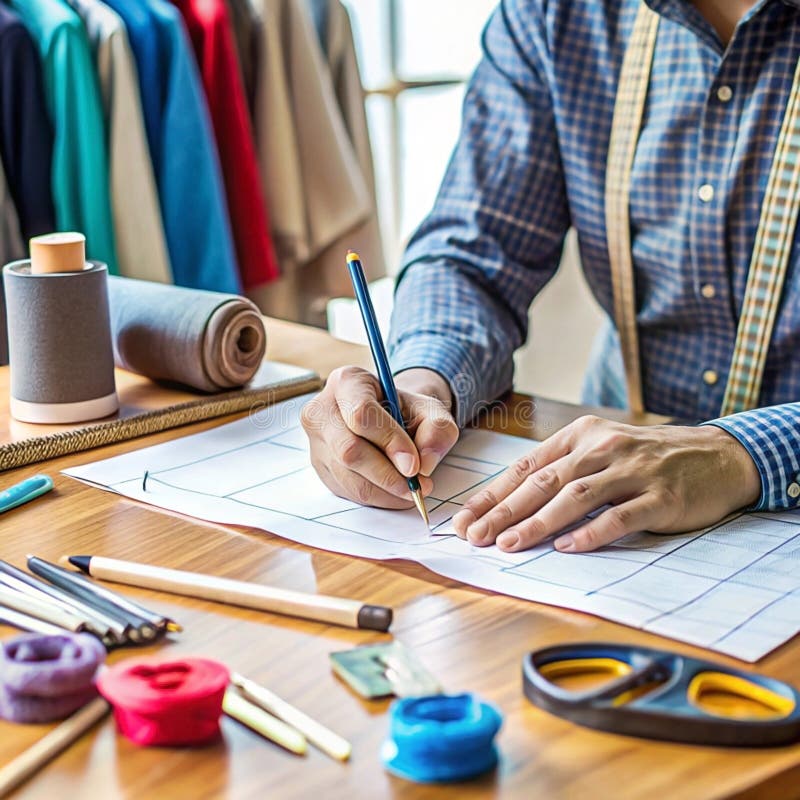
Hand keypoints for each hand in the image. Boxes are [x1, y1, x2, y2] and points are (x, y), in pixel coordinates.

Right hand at [302, 366, 458, 508]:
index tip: (414, 464)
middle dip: (387, 474)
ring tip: (412, 489)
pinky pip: (347, 491)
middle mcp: (322, 410)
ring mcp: (317, 442)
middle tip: (417, 486)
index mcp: (347, 382)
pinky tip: (395, 490)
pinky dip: (377, 497)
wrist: (390, 418)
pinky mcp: (321, 468)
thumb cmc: (407, 411)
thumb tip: (423, 464)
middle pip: (349, 450)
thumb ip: (437, 430)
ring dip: (385, 491)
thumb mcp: (431, 411)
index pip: (361, 414)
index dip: (389, 442)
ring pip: (348, 477)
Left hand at [452, 415, 760, 552]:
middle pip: (543, 482)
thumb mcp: (600, 450)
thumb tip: (512, 503)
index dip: (493, 494)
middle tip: (474, 536)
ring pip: (575, 497)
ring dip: (537, 522)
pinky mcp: (660, 496)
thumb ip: (562, 470)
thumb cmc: (646, 458)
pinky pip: (620, 515)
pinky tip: (567, 547)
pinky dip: (592, 532)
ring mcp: (632, 471)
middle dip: (504, 511)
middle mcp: (601, 448)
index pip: (526, 467)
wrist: (717, 454)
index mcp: (580, 436)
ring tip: (508, 544)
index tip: (464, 519)